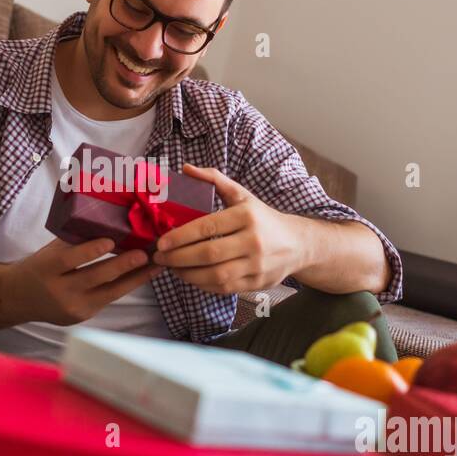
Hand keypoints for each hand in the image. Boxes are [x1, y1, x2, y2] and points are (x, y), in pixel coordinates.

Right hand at [11, 237, 163, 324]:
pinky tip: (144, 275)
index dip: (90, 251)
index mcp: (46, 269)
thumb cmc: (40, 267)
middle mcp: (59, 292)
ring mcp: (73, 308)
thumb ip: (73, 241)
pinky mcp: (83, 316)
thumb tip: (108, 221)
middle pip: (94, 278)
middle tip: (145, 254)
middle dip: (123, 266)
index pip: (69, 260)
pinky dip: (127, 286)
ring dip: (135, 278)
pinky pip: (109, 299)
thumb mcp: (49, 252)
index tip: (111, 240)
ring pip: (109, 293)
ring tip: (155, 264)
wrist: (20, 299)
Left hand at [151, 164, 302, 295]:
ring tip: (171, 268)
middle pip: (209, 254)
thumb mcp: (241, 195)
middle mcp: (253, 241)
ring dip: (187, 274)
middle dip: (178, 258)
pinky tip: (190, 277)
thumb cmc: (262, 218)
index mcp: (247, 216)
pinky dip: (202, 285)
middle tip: (159, 257)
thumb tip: (185, 168)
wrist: (297, 244)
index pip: (208, 227)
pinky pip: (224, 287)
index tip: (161, 242)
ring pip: (215, 275)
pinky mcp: (257, 283)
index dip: (181, 236)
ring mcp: (257, 265)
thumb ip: (214, 180)